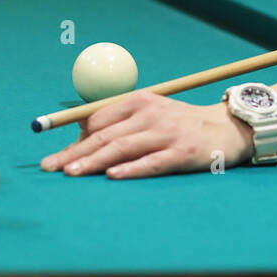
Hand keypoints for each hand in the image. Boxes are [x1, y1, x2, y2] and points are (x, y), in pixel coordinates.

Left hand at [39, 93, 252, 178]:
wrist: (226, 128)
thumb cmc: (180, 124)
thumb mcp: (150, 113)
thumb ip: (119, 121)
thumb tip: (80, 133)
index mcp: (138, 101)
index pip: (98, 119)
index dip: (74, 139)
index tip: (56, 156)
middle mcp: (150, 113)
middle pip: (105, 135)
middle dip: (74, 152)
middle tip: (50, 167)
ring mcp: (166, 133)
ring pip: (122, 148)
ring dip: (93, 162)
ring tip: (71, 174)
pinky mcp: (182, 152)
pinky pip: (151, 162)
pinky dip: (131, 169)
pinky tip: (112, 176)